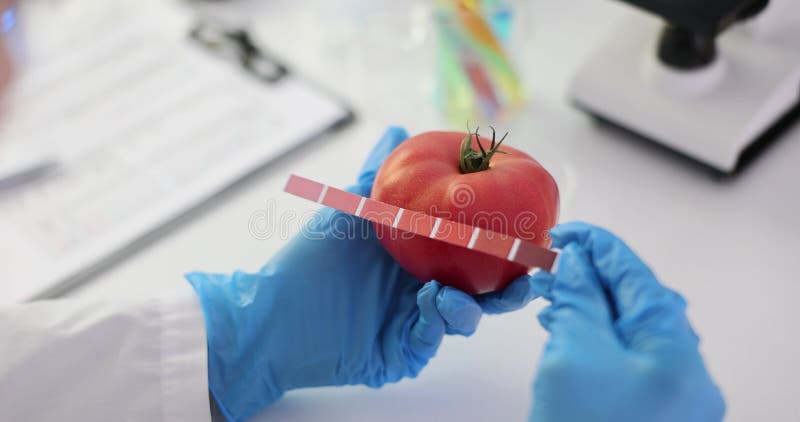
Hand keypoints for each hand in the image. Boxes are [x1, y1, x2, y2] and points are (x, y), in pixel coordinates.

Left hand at [187, 127, 546, 421]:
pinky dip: (439, 320)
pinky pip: (433, 337)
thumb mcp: (350, 211)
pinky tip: (431, 302)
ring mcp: (416, 322)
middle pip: (481, 289)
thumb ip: (378, 174)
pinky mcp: (404, 351)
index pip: (472, 250)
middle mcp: (424, 288)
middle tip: (527, 273)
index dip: (501, 242)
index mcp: (420, 256)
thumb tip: (398, 132)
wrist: (274, 314)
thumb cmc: (310, 260)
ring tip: (458, 290)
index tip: (526, 227)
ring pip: (463, 317)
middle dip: (510, 285)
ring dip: (471, 304)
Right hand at [529, 222, 724, 421]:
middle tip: (548, 263)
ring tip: (548, 294)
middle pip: (633, 300)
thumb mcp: (574, 353)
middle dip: (586, 276)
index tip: (562, 233)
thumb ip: (578, 299)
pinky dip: (593, 337)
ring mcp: (671, 392)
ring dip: (586, 306)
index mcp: (675, 349)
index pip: (634, 272)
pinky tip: (565, 328)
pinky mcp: (651, 407)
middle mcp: (685, 370)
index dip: (594, 244)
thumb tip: (576, 262)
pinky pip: (624, 357)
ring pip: (627, 329)